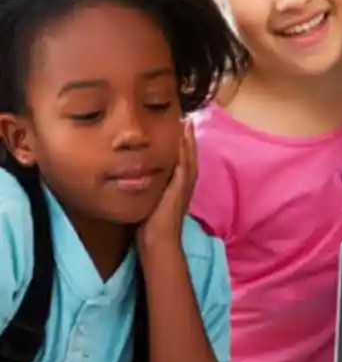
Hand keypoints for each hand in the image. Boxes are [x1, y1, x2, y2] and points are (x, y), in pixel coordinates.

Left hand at [137, 121, 196, 253]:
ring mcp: (184, 186)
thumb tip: (132, 179)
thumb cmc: (149, 227)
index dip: (181, 145)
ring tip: (186, 122)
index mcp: (177, 186)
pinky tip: (182, 138)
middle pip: (188, 155)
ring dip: (188, 140)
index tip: (178, 128)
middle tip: (186, 119)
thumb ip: (144, 190)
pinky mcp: (180, 188)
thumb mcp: (148, 202)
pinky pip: (185, 165)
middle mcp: (184, 184)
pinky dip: (186, 151)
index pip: (181, 161)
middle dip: (187, 138)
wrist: (158, 242)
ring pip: (189, 157)